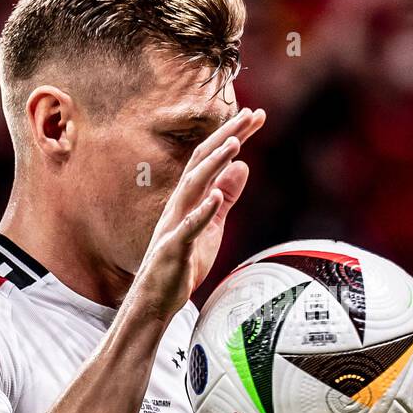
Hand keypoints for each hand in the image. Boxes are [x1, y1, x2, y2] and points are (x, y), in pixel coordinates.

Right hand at [132, 107, 265, 320]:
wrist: (157, 298)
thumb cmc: (183, 262)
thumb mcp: (213, 225)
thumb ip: (226, 197)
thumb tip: (242, 166)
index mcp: (190, 197)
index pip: (212, 158)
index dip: (234, 135)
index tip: (256, 116)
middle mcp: (180, 204)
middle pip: (202, 162)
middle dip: (226, 136)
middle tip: (250, 114)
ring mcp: (175, 225)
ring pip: (193, 187)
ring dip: (213, 164)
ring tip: (234, 144)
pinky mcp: (174, 249)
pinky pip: (187, 229)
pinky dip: (201, 212)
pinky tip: (214, 198)